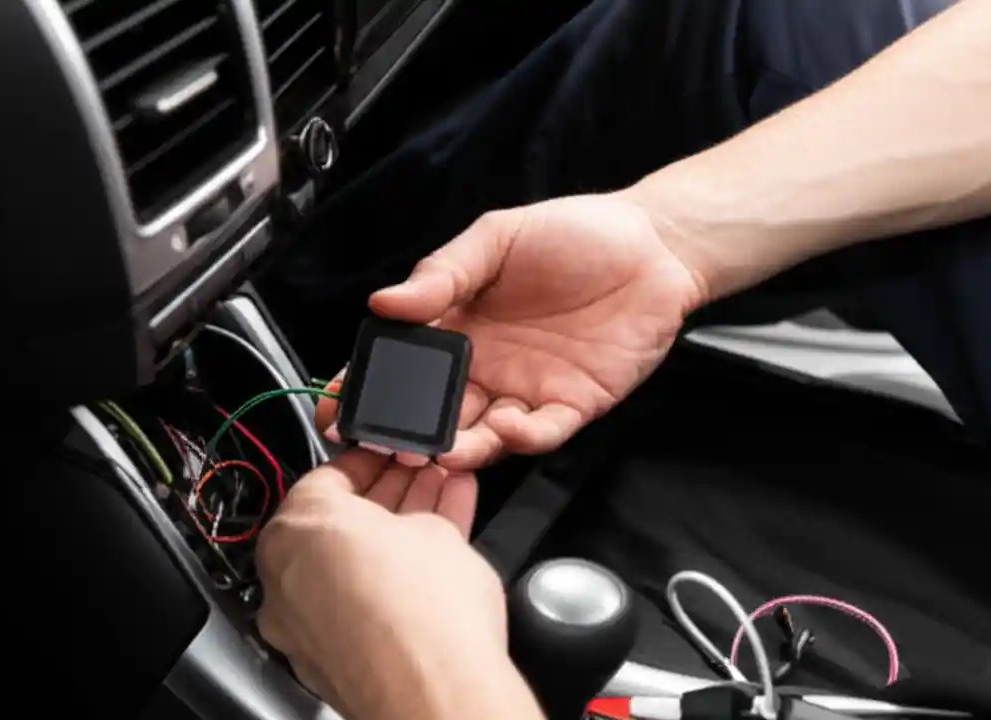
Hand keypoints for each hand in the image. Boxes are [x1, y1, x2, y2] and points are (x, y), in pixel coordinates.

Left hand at [255, 451, 539, 719]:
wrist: (434, 695)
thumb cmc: (424, 613)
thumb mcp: (432, 528)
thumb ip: (418, 510)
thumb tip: (420, 512)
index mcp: (296, 528)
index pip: (330, 475)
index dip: (376, 459)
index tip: (399, 455)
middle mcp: (286, 578)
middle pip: (338, 522)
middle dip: (389, 497)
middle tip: (423, 480)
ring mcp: (302, 625)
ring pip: (349, 565)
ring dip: (395, 535)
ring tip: (441, 510)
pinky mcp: (326, 662)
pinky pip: (356, 604)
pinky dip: (389, 581)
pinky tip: (436, 558)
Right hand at [317, 193, 706, 469]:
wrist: (654, 246)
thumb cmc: (575, 235)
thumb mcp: (498, 238)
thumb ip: (444, 273)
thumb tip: (385, 302)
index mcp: (457, 326)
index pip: (401, 365)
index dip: (365, 386)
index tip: (336, 404)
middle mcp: (485, 367)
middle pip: (434, 411)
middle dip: (405, 432)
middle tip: (384, 442)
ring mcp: (526, 391)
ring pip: (481, 433)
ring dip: (457, 447)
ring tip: (440, 450)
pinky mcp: (571, 406)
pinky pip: (540, 434)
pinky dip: (521, 440)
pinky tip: (507, 430)